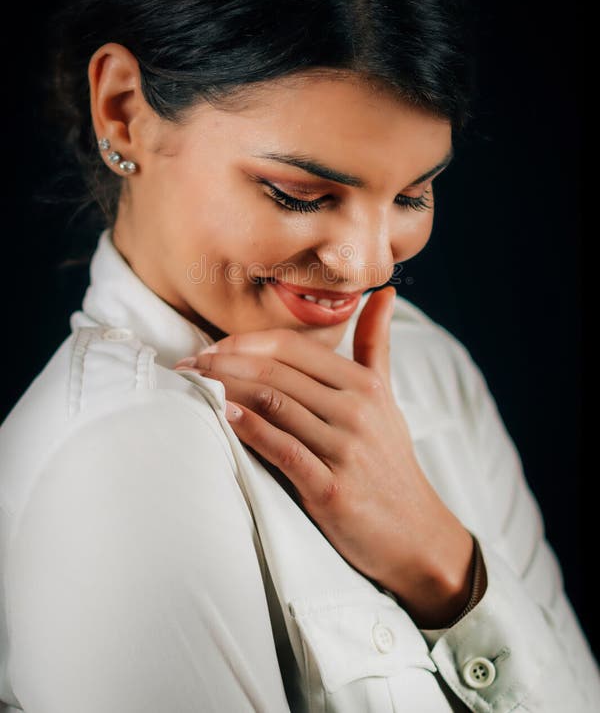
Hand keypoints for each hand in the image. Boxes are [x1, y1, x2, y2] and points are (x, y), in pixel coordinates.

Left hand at [174, 286, 473, 626]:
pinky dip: (250, 430)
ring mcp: (344, 449)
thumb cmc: (390, 461)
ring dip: (226, 390)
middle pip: (276, 372)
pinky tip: (223, 417)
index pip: (292, 347)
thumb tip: (385, 291)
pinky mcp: (332, 489)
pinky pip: (283, 450)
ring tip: (193, 386)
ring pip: (274, 404)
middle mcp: (356, 410)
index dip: (244, 342)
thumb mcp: (388, 398)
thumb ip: (377, 344)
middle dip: (223, 363)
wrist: (416, 535)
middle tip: (187, 365)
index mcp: (364, 384)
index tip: (210, 347)